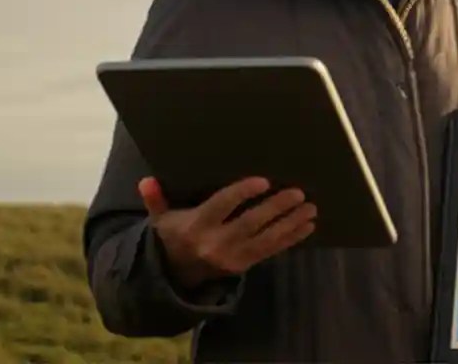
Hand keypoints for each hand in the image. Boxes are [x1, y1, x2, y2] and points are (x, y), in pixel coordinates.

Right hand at [138, 176, 317, 289]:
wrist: (175, 276)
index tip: (263, 181)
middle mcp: (216, 244)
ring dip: (291, 224)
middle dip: (275, 208)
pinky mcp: (245, 266)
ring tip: (311, 208)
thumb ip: (156, 199)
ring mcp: (233, 257)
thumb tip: (146, 181)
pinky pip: (271, 251)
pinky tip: (308, 226)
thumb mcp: (161, 218)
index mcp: (196, 227)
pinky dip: (291, 239)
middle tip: (298, 193)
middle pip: (250, 224)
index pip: (222, 207)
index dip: (242, 194)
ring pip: (266, 239)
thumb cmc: (173, 236)